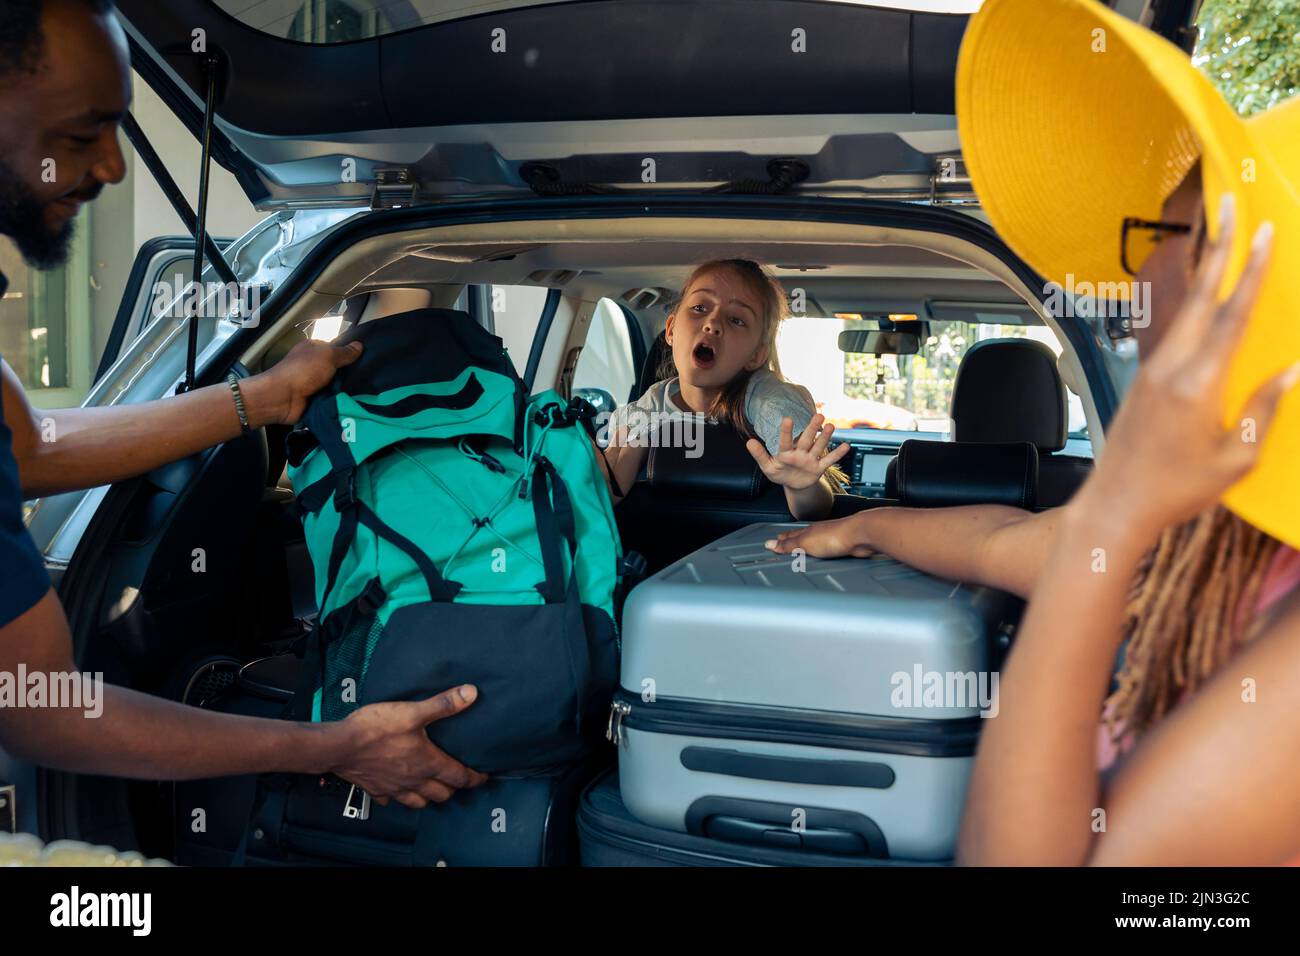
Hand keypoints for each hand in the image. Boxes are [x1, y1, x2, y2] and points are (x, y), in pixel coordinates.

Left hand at [245, 339, 363, 426]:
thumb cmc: (303, 371)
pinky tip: (357, 402)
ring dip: (348, 389)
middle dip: (351, 373)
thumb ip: (344, 352)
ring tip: (369, 392)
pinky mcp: (316, 400)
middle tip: (372, 378)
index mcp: (313, 349)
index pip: (335, 349)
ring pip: (337, 385)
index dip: (349, 353)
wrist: (283, 398)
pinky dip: (341, 400)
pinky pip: (333, 399)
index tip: (368, 360)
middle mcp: (313, 365)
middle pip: (338, 368)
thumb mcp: (327, 356)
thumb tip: (360, 345)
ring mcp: (314, 384)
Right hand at [330, 684, 487, 808]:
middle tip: (457, 781)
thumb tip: (471, 693)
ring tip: (433, 789)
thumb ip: (443, 704)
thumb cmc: (376, 728)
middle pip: (441, 794)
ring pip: (418, 802)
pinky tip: (398, 790)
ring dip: (429, 797)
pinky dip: (398, 797)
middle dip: (452, 789)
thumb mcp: (413, 711)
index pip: (459, 777)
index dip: (474, 778)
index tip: (482, 777)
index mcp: (427, 763)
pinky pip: (391, 800)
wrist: (340, 745)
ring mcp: (394, 788)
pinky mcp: (375, 789)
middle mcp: (414, 780)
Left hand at [746, 414, 851, 490]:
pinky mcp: (819, 468)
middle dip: (812, 428)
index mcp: (785, 452)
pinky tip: (846, 446)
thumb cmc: (779, 473)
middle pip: (807, 439)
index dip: (786, 431)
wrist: (793, 484)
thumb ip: (759, 455)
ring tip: (831, 426)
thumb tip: (749, 442)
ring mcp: (810, 459)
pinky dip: (837, 454)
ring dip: (825, 437)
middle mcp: (800, 453)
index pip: (785, 440)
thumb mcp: (767, 467)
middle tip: (818, 415)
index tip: (787, 418)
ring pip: (819, 447)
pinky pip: (829, 461)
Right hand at [764, 513, 874, 557]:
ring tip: (801, 550)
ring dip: (808, 547)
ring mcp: (832, 540)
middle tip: (783, 542)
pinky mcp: (844, 547)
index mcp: (808, 531)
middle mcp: (820, 534)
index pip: (791, 535)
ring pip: (816, 544)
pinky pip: (829, 551)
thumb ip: (789, 545)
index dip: (782, 539)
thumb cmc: (836, 535)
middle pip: (802, 537)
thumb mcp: (805, 542)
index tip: (774, 541)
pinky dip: (823, 553)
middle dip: (793, 540)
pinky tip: (824, 556)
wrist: (862, 535)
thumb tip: (770, 544)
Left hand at [1083, 194, 1297, 538]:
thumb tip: (1293, 370)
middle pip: (1201, 296)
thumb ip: (1265, 409)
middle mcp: (1170, 368)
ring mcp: (1151, 372)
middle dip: (1219, 248)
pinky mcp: (1142, 380)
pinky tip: (1206, 296)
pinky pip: (1173, 334)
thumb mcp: (1237, 457)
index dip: (1251, 271)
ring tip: (1220, 236)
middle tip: (1230, 203)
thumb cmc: (1178, 490)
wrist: (1115, 505)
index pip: (1232, 315)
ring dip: (1204, 272)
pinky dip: (1193, 306)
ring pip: (1184, 311)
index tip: (1264, 233)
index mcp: (1198, 383)